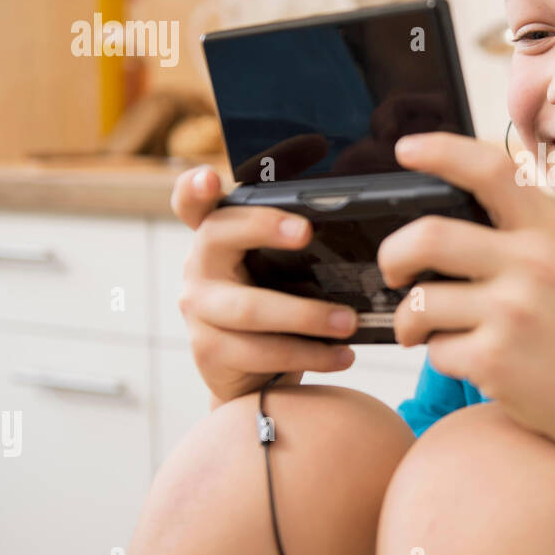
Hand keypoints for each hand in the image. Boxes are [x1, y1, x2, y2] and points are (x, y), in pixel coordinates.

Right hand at [169, 165, 361, 404]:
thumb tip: (361, 228)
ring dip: (307, 314)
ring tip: (349, 322)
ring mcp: (199, 310)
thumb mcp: (284, 272)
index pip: (194, 203)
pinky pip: (262, 351)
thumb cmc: (279, 310)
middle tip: (306, 231)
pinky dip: (310, 354)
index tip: (210, 176)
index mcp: (218, 238)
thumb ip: (297, 247)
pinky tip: (341, 355)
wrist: (257, 378)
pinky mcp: (210, 351)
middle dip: (264, 227)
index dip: (194, 187)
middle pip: (220, 235)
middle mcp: (199, 267)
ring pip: (250, 307)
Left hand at [378, 132, 554, 443]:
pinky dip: (444, 358)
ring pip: (421, 302)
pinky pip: (436, 350)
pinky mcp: (497, 360)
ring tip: (428, 332)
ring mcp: (515, 312)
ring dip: (411, 322)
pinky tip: (474, 363)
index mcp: (552, 230)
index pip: (489, 169)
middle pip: (427, 236)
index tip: (405, 150)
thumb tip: (444, 218)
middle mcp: (535, 263)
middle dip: (394, 257)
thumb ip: (524, 234)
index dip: (440, 151)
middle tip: (395, 274)